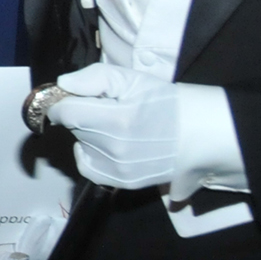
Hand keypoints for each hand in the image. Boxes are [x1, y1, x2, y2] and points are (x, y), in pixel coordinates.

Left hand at [44, 61, 178, 188]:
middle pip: (74, 127)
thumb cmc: (165, 103)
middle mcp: (115, 148)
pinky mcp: (123, 182)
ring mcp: (119, 169)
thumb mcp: (132, 79)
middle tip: (104, 108)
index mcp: (117, 119)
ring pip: (81, 145)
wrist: (198, 134)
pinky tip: (104, 145)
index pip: (65, 112)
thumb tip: (62, 84)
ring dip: (87, 134)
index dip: (62, 102)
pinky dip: (89, 154)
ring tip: (112, 127)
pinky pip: (88, 168)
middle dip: (80, 114)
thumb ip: (94, 78)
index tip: (69, 98)